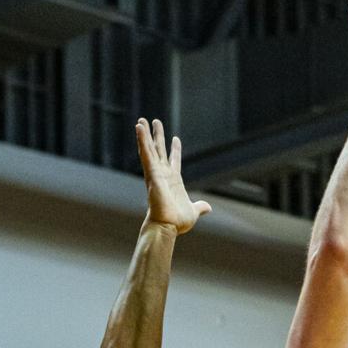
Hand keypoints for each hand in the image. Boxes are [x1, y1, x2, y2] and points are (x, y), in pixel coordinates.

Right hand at [136, 118, 211, 234]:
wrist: (168, 226)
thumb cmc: (178, 221)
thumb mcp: (193, 211)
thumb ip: (200, 207)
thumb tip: (208, 207)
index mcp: (174, 181)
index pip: (174, 161)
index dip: (175, 150)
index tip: (175, 138)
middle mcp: (163, 174)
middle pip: (159, 150)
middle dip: (157, 136)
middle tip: (154, 122)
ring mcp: (156, 172)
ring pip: (149, 149)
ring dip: (145, 135)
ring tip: (141, 120)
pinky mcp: (151, 173)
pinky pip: (145, 154)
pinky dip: (142, 141)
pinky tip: (139, 128)